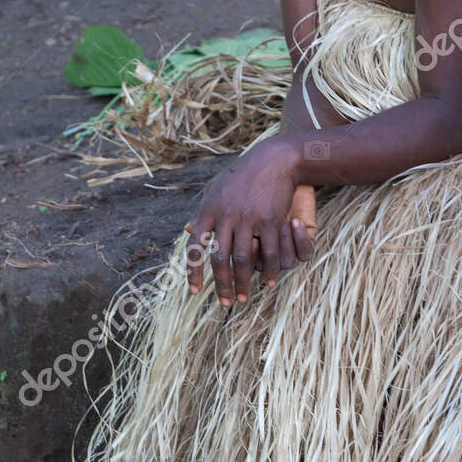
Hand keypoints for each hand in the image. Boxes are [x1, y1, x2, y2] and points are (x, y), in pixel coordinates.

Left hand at [185, 140, 307, 305]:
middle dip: (220, 284)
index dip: (193, 271)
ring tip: (243, 297)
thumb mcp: (217, 188)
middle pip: (218, 259)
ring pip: (242, 260)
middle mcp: (225, 216)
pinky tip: (268, 281)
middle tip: (224, 302)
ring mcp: (247, 218)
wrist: (275, 158)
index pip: (195, 246)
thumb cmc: (244, 173)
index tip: (194, 291)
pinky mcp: (269, 220)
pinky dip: (269, 270)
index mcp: (209, 209)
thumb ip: (203, 211)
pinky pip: (269, 252)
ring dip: (242, 283)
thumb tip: (186, 230)